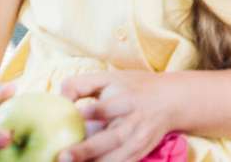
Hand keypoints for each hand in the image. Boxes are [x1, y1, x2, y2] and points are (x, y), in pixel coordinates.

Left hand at [58, 71, 177, 161]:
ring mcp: (137, 142)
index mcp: (126, 99)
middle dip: (87, 150)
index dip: (93, 112)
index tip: (76, 115)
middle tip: (63, 156)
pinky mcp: (138, 155)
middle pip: (112, 139)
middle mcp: (134, 122)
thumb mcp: (110, 77)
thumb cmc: (134, 87)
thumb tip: (58, 99)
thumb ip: (81, 84)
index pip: (108, 107)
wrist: (172, 101)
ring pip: (115, 159)